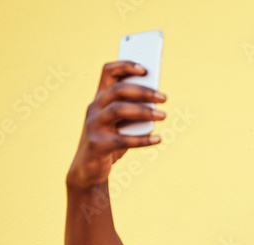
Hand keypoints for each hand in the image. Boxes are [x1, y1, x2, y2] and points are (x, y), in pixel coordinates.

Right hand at [66, 61, 166, 189]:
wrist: (88, 170)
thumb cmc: (110, 141)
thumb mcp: (121, 123)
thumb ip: (134, 110)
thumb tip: (156, 101)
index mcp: (100, 98)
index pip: (108, 71)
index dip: (125, 66)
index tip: (146, 69)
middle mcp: (94, 108)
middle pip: (118, 89)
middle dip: (143, 91)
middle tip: (164, 97)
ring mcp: (94, 125)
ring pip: (118, 109)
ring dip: (144, 111)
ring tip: (164, 115)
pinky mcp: (97, 144)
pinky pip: (123, 140)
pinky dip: (143, 139)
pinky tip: (158, 139)